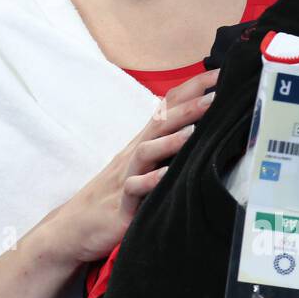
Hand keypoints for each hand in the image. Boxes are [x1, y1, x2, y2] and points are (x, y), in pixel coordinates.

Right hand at [43, 68, 219, 264]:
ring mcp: (127, 176)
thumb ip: (168, 146)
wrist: (76, 225)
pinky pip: (134, 189)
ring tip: (194, 132)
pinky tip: (165, 176)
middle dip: (189, 107)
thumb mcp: (143, 165)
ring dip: (170, 141)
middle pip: (161, 123)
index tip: (222, 72)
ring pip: (147, 152)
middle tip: (217, 96)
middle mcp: (135, 154)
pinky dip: (149, 181)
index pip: (169, 106)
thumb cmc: (115, 194)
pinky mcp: (121, 204)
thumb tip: (204, 128)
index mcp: (144, 142)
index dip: (194, 88)